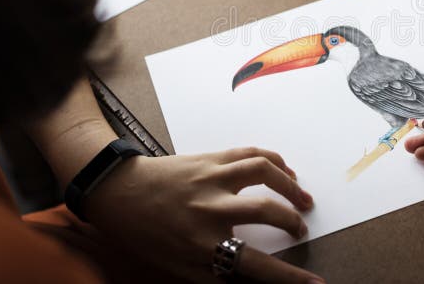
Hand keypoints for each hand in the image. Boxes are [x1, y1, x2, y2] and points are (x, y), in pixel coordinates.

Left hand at [84, 147, 323, 283]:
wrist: (120, 192)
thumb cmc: (147, 233)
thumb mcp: (178, 267)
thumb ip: (215, 278)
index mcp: (202, 243)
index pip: (257, 264)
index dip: (290, 278)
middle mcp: (211, 208)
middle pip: (267, 211)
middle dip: (292, 221)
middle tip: (301, 230)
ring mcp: (212, 178)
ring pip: (263, 171)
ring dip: (290, 185)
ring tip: (303, 198)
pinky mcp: (211, 158)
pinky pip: (251, 153)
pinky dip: (275, 161)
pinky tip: (285, 171)